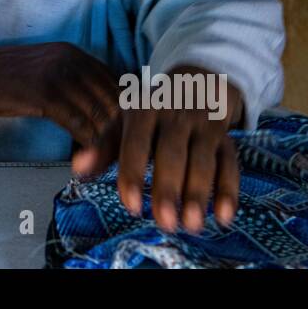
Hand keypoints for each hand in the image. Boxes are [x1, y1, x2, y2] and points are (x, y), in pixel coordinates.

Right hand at [0, 41, 122, 150]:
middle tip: (115, 161)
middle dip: (120, 135)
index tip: (120, 142)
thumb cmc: (4, 79)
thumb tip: (99, 116)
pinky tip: (81, 161)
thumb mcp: (45, 72)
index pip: (117, 86)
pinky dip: (87, 148)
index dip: (124, 117)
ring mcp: (60, 76)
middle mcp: (74, 61)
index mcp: (76, 54)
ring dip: (105, 147)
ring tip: (100, 166)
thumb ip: (72, 85)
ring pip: (101, 117)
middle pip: (115, 102)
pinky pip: (80, 126)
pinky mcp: (46, 95)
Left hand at [84, 66, 242, 233]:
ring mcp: (204, 125)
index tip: (131, 207)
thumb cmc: (151, 113)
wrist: (195, 82)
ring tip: (192, 226)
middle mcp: (176, 114)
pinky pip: (230, 164)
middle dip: (168, 189)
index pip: (137, 142)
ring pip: (203, 160)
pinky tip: (223, 217)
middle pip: (172, 154)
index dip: (133, 174)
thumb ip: (103, 147)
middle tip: (165, 224)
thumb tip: (77, 169)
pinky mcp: (226, 138)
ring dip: (199, 194)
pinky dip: (229, 190)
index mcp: (145, 109)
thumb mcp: (125, 122)